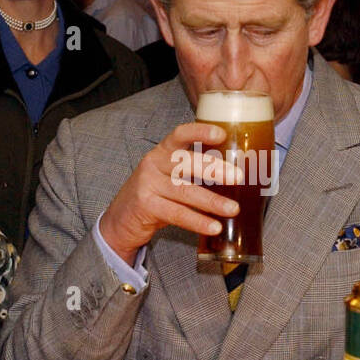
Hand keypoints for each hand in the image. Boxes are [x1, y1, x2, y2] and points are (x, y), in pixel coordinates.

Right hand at [98, 123, 242, 264]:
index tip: (221, 134)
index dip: (200, 132)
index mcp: (162, 152)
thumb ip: (193, 172)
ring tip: (233, 209)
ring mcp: (147, 184)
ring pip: (185, 191)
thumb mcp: (170, 177)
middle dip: (215, 169)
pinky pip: (177, 213)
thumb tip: (236, 175)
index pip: (180, 134)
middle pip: (186, 162)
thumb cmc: (155, 195)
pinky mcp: (145, 206)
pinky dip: (198, 221)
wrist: (121, 220)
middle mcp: (153, 163)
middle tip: (238, 177)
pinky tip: (214, 227)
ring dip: (212, 201)